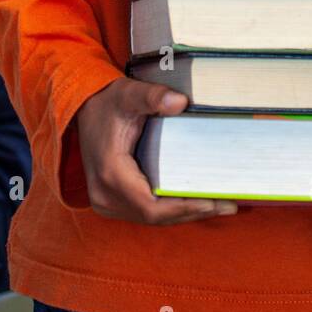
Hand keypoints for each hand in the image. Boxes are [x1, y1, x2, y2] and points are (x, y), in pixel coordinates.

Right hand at [74, 78, 237, 224]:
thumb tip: (181, 102)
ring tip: (220, 204)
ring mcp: (106, 201)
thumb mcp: (129, 93)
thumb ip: (153, 97)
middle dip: (192, 211)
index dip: (183, 207)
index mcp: (111, 173)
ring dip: (183, 213)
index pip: (151, 205)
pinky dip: (170, 210)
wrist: (83, 109)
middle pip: (155, 216)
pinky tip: (195, 202)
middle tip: (228, 204)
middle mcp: (105, 194)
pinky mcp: (111, 200)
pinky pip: (144, 212)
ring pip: (151, 217)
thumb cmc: (108, 102)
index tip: (213, 200)